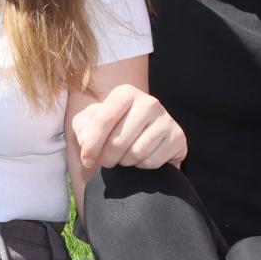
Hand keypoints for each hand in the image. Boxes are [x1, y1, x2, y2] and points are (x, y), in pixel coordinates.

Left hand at [71, 84, 186, 170]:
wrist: (142, 136)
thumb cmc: (112, 127)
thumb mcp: (90, 123)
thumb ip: (82, 127)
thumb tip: (87, 141)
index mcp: (125, 93)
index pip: (103, 120)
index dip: (92, 145)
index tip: (86, 161)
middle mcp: (149, 102)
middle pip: (119, 140)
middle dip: (107, 158)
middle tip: (106, 161)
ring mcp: (166, 119)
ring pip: (136, 153)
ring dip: (125, 162)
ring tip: (124, 158)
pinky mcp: (178, 137)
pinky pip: (152, 161)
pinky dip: (141, 166)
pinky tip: (140, 158)